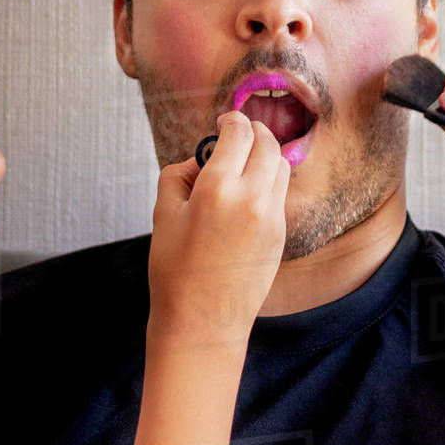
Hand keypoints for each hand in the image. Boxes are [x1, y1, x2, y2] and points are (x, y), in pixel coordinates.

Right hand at [146, 111, 289, 344]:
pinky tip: (248, 194)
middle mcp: (251, 198)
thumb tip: (199, 159)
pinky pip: (280, 193)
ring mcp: (272, 217)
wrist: (202, 325)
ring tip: (243, 165)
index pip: (239, 132)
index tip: (224, 121)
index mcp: (217, 188)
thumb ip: (179, 174)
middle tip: (237, 135)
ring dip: (265, 155)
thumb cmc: (175, 271)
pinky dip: (269, 182)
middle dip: (253, 132)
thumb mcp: (163, 214)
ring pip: (281, 165)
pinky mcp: (281, 234)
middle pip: (267, 142)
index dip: (231, 119)